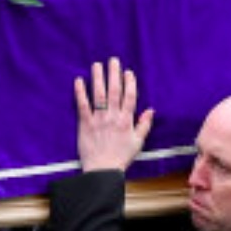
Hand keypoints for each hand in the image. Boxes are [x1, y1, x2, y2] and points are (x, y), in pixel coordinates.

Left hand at [74, 57, 153, 172]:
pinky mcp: (85, 124)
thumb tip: (151, 110)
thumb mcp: (138, 143)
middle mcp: (113, 117)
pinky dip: (80, 92)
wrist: (102, 170)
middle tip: (113, 60)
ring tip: (97, 65)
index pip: (129, 97)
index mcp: (126, 121)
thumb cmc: (121, 158)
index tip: (128, 72)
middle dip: (114, 74)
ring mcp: (98, 119)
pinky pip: (82, 105)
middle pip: (114, 91)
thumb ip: (144, 125)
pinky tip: (79, 80)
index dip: (129, 83)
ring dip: (98, 78)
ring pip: (99, 94)